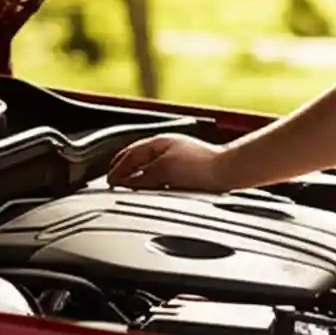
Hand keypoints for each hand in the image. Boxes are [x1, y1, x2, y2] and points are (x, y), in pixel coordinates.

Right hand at [106, 133, 228, 192]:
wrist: (227, 172)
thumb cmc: (201, 166)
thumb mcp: (163, 171)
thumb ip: (141, 176)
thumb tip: (124, 182)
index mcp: (159, 142)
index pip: (129, 154)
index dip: (117, 168)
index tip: (108, 180)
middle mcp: (168, 149)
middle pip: (138, 160)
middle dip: (124, 171)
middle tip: (113, 183)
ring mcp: (177, 160)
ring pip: (150, 169)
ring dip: (138, 178)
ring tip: (129, 189)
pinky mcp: (187, 172)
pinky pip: (162, 177)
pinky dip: (152, 184)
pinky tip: (153, 192)